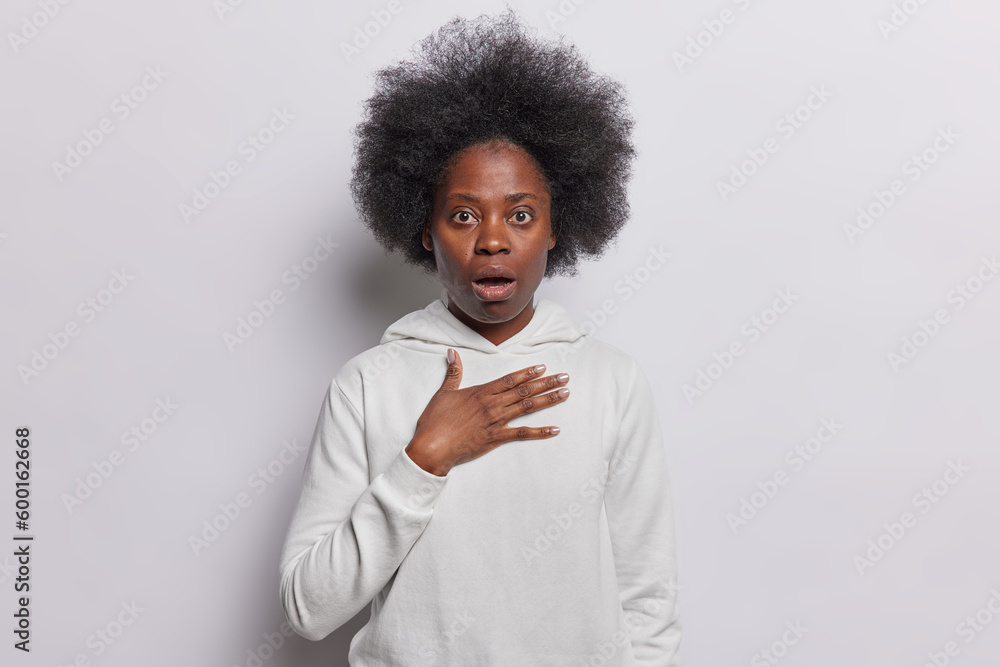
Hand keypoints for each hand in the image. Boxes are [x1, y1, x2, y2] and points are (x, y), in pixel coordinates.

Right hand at [404, 348, 569, 475]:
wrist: (433, 447)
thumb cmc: (436, 421)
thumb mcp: (443, 392)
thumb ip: (453, 372)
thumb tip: (452, 353)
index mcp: (481, 392)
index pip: (509, 379)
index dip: (527, 372)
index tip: (542, 367)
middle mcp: (492, 405)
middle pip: (524, 391)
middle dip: (546, 383)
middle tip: (564, 377)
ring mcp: (496, 421)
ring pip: (527, 408)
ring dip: (548, 400)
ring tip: (565, 393)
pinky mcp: (496, 438)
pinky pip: (523, 434)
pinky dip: (540, 432)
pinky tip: (555, 429)